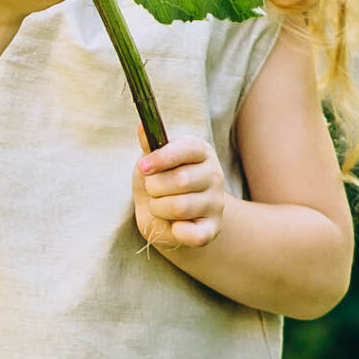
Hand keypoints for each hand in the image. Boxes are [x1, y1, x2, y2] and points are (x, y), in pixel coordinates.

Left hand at [133, 136, 227, 250]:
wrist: (168, 219)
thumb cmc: (159, 184)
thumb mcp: (151, 162)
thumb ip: (149, 145)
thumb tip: (142, 125)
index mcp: (200, 152)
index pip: (187, 149)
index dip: (162, 158)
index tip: (143, 167)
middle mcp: (214, 175)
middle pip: (180, 180)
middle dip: (155, 188)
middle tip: (152, 191)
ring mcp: (216, 203)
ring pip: (180, 206)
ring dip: (159, 209)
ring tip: (160, 207)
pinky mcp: (213, 228)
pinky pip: (193, 233)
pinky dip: (177, 232)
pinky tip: (175, 227)